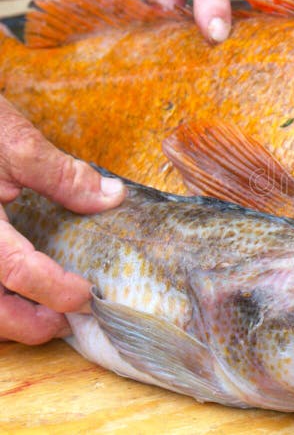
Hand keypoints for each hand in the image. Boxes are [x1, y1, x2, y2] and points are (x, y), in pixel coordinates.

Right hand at [0, 96, 125, 344]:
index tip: (87, 296)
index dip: (56, 290)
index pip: (18, 271)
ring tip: (42, 315)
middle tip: (68, 321)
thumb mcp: (13, 141)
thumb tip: (111, 197)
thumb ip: (62, 176)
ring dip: (5, 320)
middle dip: (29, 325)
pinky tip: (11, 295)